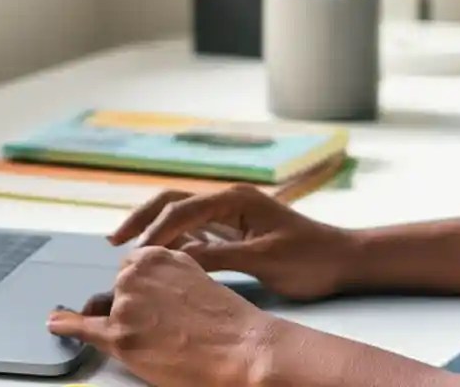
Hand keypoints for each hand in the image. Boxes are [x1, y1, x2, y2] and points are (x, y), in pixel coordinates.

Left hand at [47, 247, 275, 386]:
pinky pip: (83, 329)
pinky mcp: (120, 337)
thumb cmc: (230, 321)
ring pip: (107, 313)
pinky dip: (67, 325)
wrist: (243, 348)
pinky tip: (56, 322)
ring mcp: (125, 305)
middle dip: (131, 307)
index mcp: (158, 255)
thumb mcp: (198, 278)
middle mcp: (136, 274)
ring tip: (157, 340)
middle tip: (163, 326)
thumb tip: (140, 287)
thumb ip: (168, 276)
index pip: (132, 268)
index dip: (142, 290)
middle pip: (117, 290)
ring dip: (123, 325)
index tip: (152, 302)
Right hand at [109, 185, 358, 300]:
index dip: (156, 231)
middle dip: (144, 218)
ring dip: (156, 230)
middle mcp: (231, 201)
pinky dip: (175, 243)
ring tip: (130, 252)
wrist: (344, 260)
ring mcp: (233, 215)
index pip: (183, 209)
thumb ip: (219, 257)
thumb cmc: (311, 258)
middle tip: (116, 242)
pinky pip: (197, 233)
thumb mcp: (264, 259)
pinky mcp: (236, 231)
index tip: (135, 254)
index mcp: (237, 199)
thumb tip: (177, 260)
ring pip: (182, 216)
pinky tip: (162, 260)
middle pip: (174, 201)